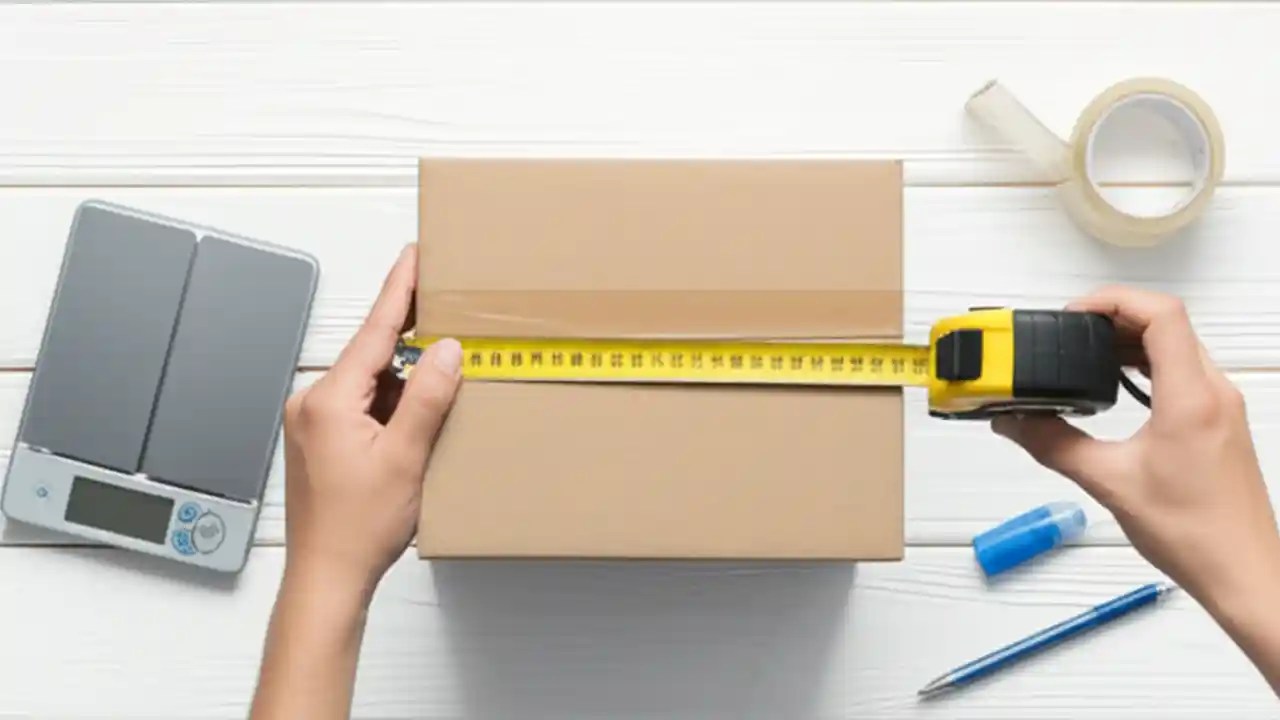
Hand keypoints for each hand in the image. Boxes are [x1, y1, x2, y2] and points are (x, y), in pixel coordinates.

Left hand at [281, 245, 461, 599]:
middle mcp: (314, 403)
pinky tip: (417, 423)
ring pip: (371, 383)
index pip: (374, 331)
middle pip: (373, 354)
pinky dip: (392, 406)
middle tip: (446, 314)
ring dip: (405, 383)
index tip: (415, 257)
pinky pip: (363, 405)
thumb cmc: (356, 528)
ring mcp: (314, 422)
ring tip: (442, 387)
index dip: (400, 290)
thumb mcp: (406, 457)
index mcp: (329, 399)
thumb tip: (446, 350)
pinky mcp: (321, 440)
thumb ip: (427, 398)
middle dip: (411, 339)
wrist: (327, 576)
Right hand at [991, 287, 1279, 690]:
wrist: (1243, 573)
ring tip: (1087, 354)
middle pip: (1168, 322)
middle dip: (1115, 317)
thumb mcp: (1108, 483)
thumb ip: (1054, 444)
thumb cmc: (1193, 533)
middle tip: (1071, 332)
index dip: (1113, 300)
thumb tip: (1014, 422)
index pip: (1161, 314)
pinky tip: (1120, 386)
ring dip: (1133, 340)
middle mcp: (1214, 392)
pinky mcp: (1220, 423)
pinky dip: (1149, 364)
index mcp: (1191, 397)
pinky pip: (1185, 372)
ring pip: (1178, 346)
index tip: (1074, 315)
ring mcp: (1222, 406)